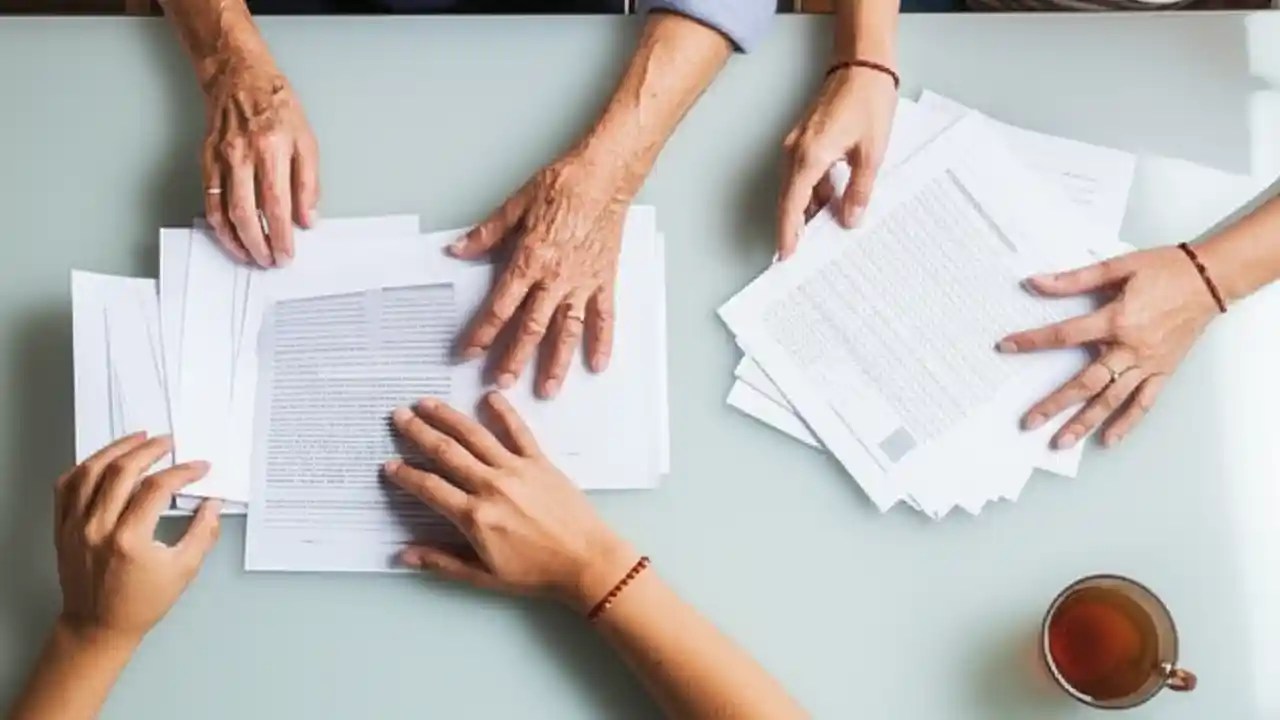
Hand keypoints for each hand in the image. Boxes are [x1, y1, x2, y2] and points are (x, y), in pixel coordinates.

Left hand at [54, 434, 221, 644]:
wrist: (98, 626)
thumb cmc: (139, 604)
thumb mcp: (183, 571)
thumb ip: (203, 533)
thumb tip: (212, 505)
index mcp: (129, 540)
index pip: (157, 489)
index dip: (182, 472)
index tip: (197, 468)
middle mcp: (98, 529)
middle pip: (122, 471)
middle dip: (149, 450)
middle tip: (167, 443)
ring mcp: (76, 527)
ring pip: (90, 472)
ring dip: (115, 450)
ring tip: (136, 439)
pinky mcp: (63, 529)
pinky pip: (66, 487)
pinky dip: (83, 468)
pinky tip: (101, 461)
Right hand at [201, 55, 318, 267]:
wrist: (239, 77)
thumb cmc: (277, 106)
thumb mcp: (306, 140)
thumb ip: (308, 183)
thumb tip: (307, 219)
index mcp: (271, 149)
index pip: (276, 204)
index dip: (281, 235)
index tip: (288, 254)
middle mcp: (242, 155)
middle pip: (246, 213)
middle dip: (259, 245)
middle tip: (271, 262)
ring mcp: (220, 159)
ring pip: (224, 212)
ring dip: (237, 241)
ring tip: (252, 258)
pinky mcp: (206, 161)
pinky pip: (210, 201)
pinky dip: (219, 226)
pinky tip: (231, 238)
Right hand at [385, 392, 636, 611]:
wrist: (586, 561)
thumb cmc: (536, 573)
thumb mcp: (484, 576)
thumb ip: (442, 561)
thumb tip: (402, 554)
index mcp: (475, 516)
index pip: (429, 488)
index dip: (405, 475)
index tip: (389, 464)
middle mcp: (491, 486)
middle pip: (446, 453)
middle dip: (418, 433)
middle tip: (398, 416)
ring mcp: (516, 470)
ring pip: (475, 435)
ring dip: (448, 416)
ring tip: (426, 402)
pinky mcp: (540, 462)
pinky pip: (519, 431)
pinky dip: (503, 411)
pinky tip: (489, 395)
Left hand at [450, 154, 627, 398]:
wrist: (603, 176)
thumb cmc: (561, 186)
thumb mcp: (516, 205)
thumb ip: (487, 234)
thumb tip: (458, 249)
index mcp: (529, 260)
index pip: (500, 306)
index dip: (482, 332)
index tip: (469, 353)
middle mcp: (556, 278)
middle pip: (531, 328)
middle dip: (514, 359)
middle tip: (501, 384)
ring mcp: (583, 283)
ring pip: (566, 331)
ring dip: (556, 363)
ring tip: (548, 389)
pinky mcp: (605, 281)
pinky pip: (604, 317)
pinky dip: (602, 342)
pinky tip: (598, 364)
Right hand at [778, 66, 898, 258]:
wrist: (862, 66)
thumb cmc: (867, 102)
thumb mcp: (871, 153)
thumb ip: (859, 191)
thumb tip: (850, 220)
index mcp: (810, 157)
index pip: (792, 205)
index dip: (788, 232)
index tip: (786, 254)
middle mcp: (795, 151)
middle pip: (788, 199)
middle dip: (792, 227)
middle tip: (797, 253)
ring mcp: (796, 144)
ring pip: (794, 187)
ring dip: (803, 210)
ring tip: (816, 233)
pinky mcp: (804, 139)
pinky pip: (802, 174)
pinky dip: (810, 192)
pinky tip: (826, 202)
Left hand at [998, 247, 1219, 447]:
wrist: (1210, 279)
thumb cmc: (1164, 269)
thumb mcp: (1119, 266)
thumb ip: (1076, 279)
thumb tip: (1035, 282)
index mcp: (1116, 320)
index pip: (1064, 335)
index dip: (1033, 340)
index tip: (1006, 347)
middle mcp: (1130, 348)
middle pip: (1086, 382)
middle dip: (1055, 403)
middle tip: (1029, 422)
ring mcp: (1148, 364)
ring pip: (1112, 400)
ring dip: (1085, 423)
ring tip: (1060, 442)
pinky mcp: (1163, 372)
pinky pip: (1144, 403)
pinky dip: (1127, 423)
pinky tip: (1107, 441)